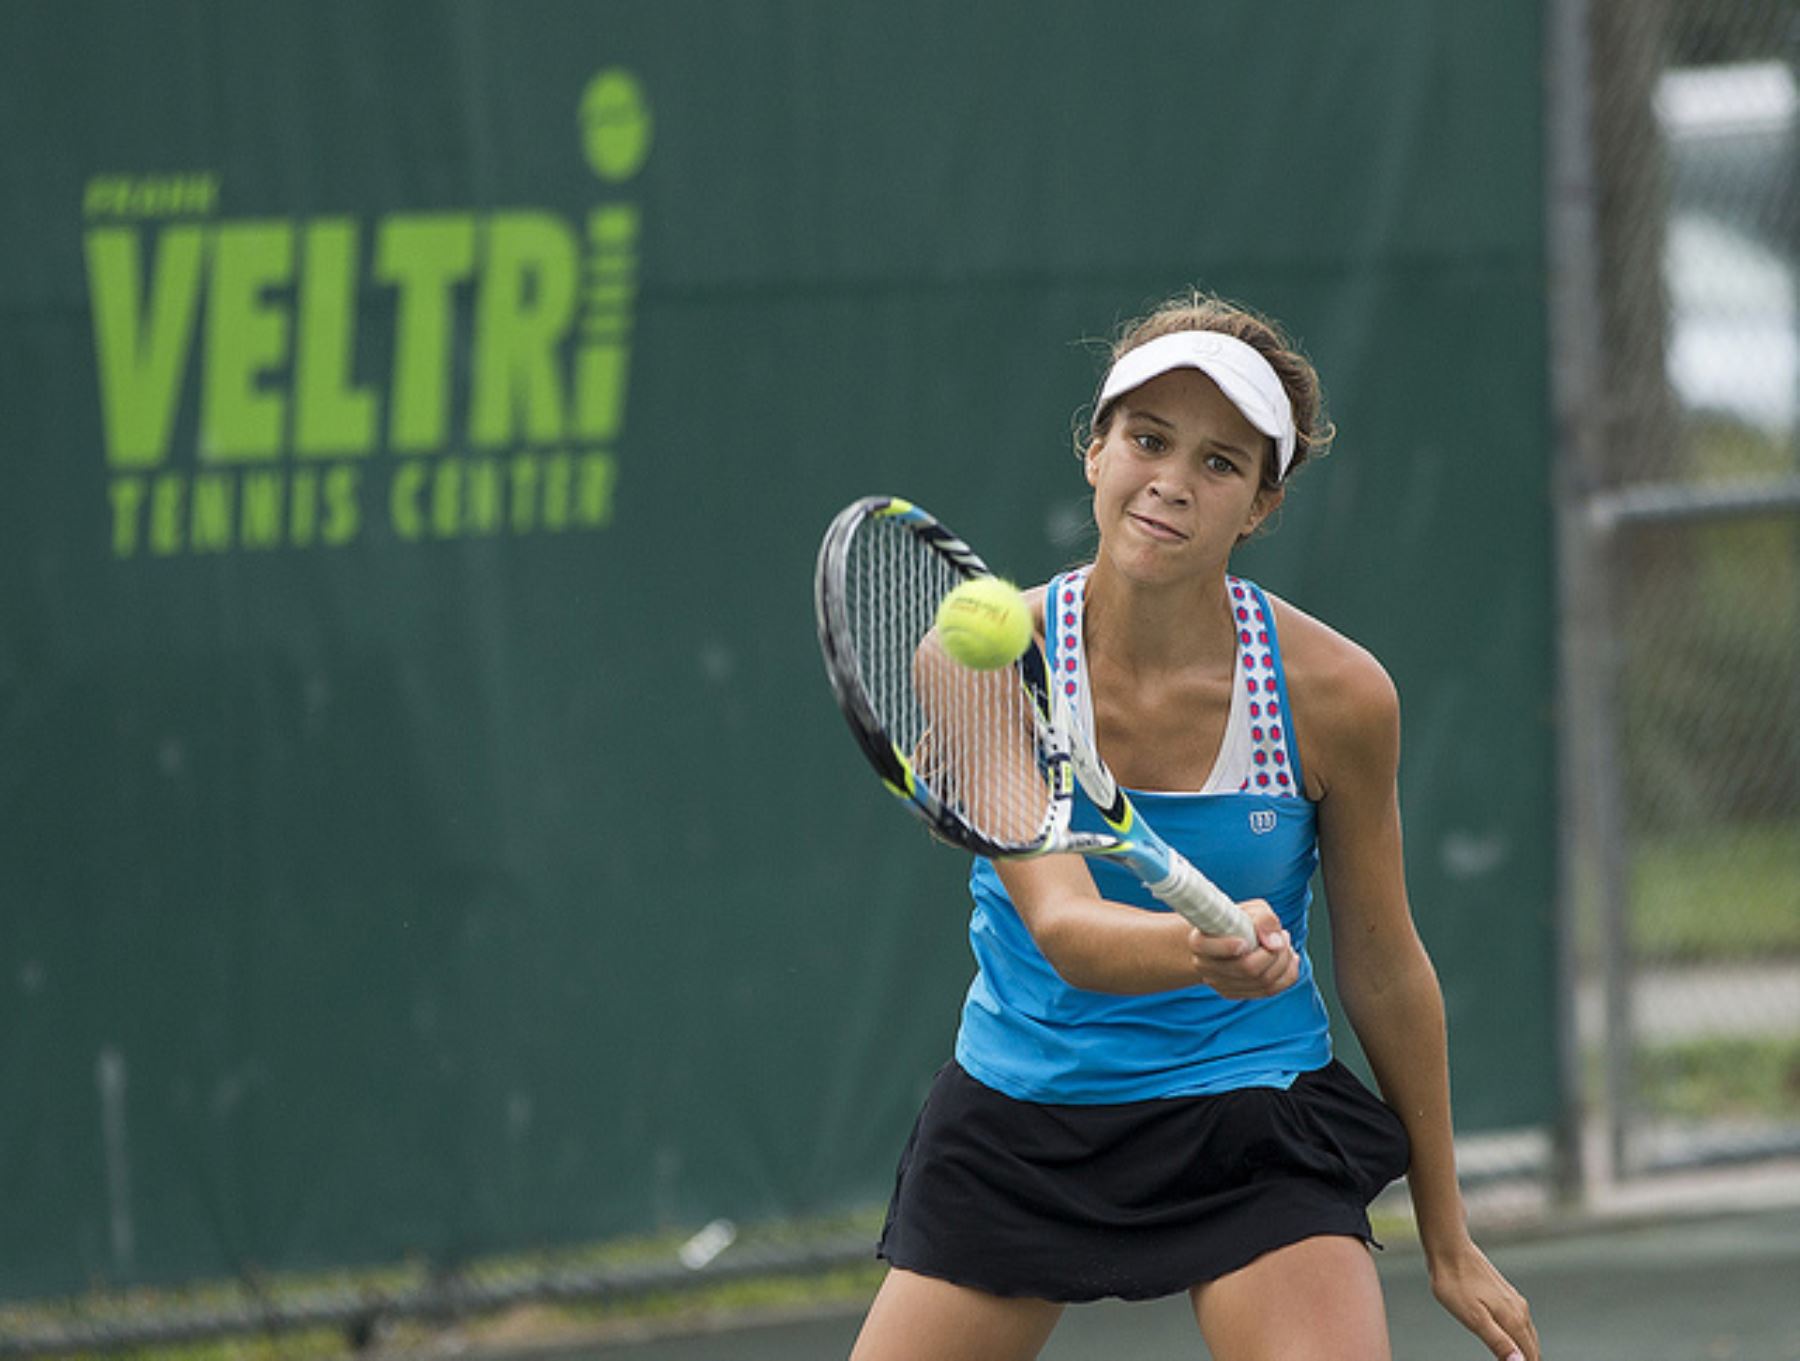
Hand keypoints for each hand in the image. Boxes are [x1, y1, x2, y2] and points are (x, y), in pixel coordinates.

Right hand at [1186, 898, 1298, 997]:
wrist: (1224, 939)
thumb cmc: (1237, 921)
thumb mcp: (1249, 909)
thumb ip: (1263, 918)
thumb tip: (1275, 942)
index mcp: (1199, 942)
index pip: (1207, 948)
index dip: (1227, 946)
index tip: (1245, 940)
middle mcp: (1205, 966)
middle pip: (1246, 968)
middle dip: (1273, 953)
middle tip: (1282, 935)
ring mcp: (1220, 984)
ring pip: (1262, 982)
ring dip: (1283, 962)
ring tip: (1285, 944)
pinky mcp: (1235, 994)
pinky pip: (1269, 991)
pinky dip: (1286, 975)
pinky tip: (1289, 959)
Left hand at [1429, 1240, 1538, 1360]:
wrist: (1450, 1250)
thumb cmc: (1456, 1284)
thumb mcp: (1474, 1318)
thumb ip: (1498, 1341)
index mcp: (1514, 1319)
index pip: (1529, 1353)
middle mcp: (1519, 1309)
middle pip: (1532, 1344)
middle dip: (1530, 1359)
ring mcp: (1512, 1299)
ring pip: (1527, 1332)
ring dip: (1527, 1349)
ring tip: (1522, 1359)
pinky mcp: (1504, 1292)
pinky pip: (1519, 1320)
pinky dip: (1520, 1335)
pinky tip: (1512, 1336)